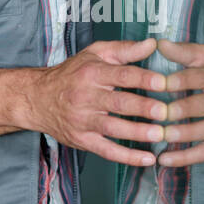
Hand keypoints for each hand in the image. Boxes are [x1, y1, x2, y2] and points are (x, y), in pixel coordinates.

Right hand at [27, 37, 167, 165]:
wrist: (37, 98)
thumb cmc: (72, 74)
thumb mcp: (95, 54)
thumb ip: (125, 49)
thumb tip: (152, 43)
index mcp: (92, 73)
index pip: (121, 75)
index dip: (143, 79)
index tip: (163, 83)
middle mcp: (86, 97)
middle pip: (118, 103)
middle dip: (143, 108)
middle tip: (166, 112)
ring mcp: (83, 121)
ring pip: (113, 128)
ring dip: (138, 133)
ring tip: (161, 135)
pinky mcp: (82, 140)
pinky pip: (106, 150)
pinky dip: (127, 157)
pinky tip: (147, 159)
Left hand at [154, 39, 203, 166]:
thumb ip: (185, 52)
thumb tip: (159, 43)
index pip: (199, 77)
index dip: (178, 81)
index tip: (158, 83)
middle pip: (202, 105)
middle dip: (179, 110)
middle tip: (155, 113)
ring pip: (203, 131)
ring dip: (180, 135)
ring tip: (158, 135)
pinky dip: (185, 158)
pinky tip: (164, 160)